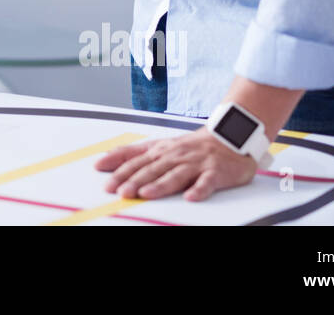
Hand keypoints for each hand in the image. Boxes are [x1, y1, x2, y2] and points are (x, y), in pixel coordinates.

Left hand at [94, 129, 258, 201]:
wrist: (229, 137)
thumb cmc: (192, 146)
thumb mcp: (160, 145)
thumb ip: (134, 152)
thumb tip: (106, 157)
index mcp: (161, 150)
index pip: (136, 160)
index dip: (119, 170)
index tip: (104, 179)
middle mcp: (175, 156)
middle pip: (152, 170)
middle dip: (135, 181)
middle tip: (120, 192)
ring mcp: (195, 164)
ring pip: (175, 175)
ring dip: (160, 185)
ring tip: (146, 194)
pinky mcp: (215, 172)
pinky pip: (207, 182)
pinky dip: (199, 190)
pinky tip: (191, 197)